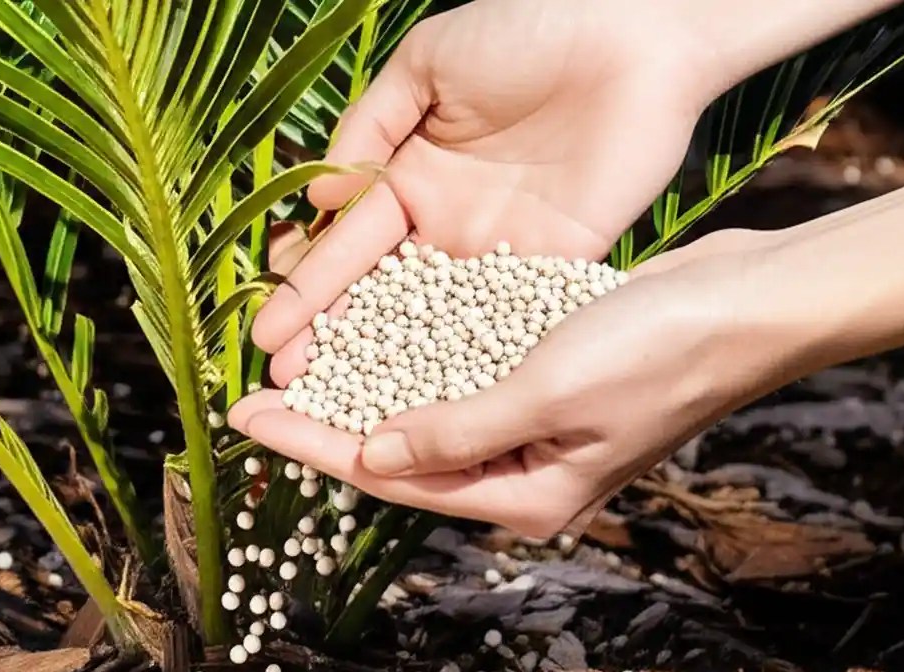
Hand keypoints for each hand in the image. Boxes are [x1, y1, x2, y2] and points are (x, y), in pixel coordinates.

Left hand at [231, 229, 794, 539]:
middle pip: (400, 448)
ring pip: (428, 410)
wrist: (744, 304)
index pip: (390, 476)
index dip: (312, 445)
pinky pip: (463, 375)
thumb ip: (456, 431)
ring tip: (306, 359)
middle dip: (330, 418)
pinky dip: (420, 355)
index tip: (244, 418)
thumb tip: (372, 453)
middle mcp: (523, 470)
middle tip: (256, 391)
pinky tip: (378, 331)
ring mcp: (535, 427)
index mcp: (522, 496)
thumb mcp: (547, 394)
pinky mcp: (545, 380)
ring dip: (369, 384)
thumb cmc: (659, 352)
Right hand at [251, 0, 722, 360]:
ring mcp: (496, 250)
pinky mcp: (552, 267)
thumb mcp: (427, 63)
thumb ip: (370, 127)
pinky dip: (465, 356)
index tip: (267, 331)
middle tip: (286, 382)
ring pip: (429, 317)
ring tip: (339, 403)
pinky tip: (426, 397)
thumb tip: (325, 198)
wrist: (635, 37)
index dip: (308, 288)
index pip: (348, 241)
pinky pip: (501, 319)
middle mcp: (445, 221)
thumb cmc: (528, 29)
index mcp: (409, 173)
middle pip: (378, 292)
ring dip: (385, 360)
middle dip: (331, 336)